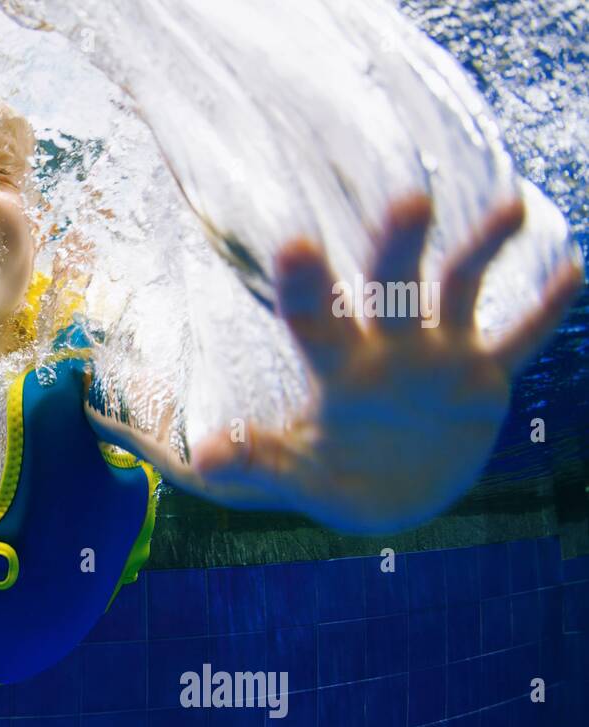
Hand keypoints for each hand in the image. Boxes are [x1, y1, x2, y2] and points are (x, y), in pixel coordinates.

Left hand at [188, 194, 582, 532]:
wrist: (391, 494)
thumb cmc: (335, 480)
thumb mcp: (300, 478)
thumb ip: (260, 462)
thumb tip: (204, 458)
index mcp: (336, 370)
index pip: (315, 321)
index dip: (306, 288)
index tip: (295, 247)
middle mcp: (388, 348)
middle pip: (390, 288)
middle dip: (397, 248)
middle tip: (409, 203)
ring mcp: (440, 357)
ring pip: (460, 291)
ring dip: (482, 252)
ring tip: (506, 211)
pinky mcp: (483, 379)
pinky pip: (519, 340)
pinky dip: (544, 312)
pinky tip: (570, 272)